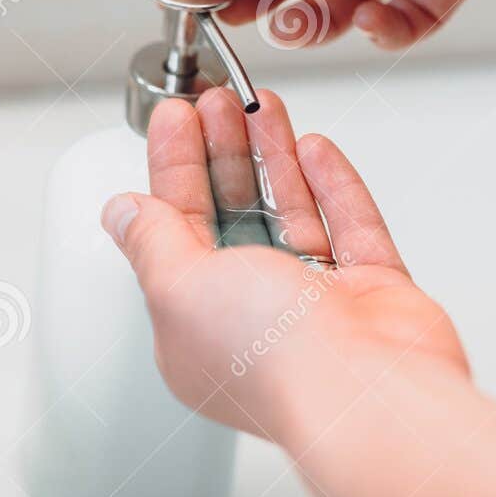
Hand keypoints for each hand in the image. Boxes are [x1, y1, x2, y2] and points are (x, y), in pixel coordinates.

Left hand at [99, 88, 467, 443]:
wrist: (368, 395)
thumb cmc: (272, 359)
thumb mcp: (177, 288)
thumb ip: (151, 242)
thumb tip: (121, 213)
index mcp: (196, 330)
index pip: (176, 233)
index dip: (175, 170)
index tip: (177, 119)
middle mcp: (256, 320)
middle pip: (233, 217)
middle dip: (224, 153)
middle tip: (218, 101)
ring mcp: (320, 307)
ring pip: (291, 214)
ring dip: (274, 157)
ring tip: (261, 104)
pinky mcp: (374, 295)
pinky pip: (351, 228)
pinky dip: (332, 187)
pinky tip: (314, 149)